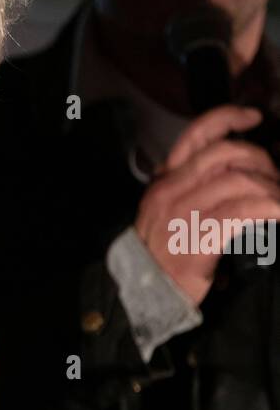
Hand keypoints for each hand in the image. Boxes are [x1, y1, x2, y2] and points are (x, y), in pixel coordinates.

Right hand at [135, 104, 279, 305]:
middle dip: (260, 159)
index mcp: (164, 179)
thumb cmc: (162, 251)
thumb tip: (234, 168)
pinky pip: (241, 213)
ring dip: (270, 187)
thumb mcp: (165, 209)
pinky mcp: (198, 241)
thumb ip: (190, 185)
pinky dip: (269, 208)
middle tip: (275, 177)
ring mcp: (183, 215)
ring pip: (238, 181)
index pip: (196, 134)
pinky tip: (279, 214)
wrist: (144, 292)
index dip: (228, 118)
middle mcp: (171, 191)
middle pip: (226, 154)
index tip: (254, 117)